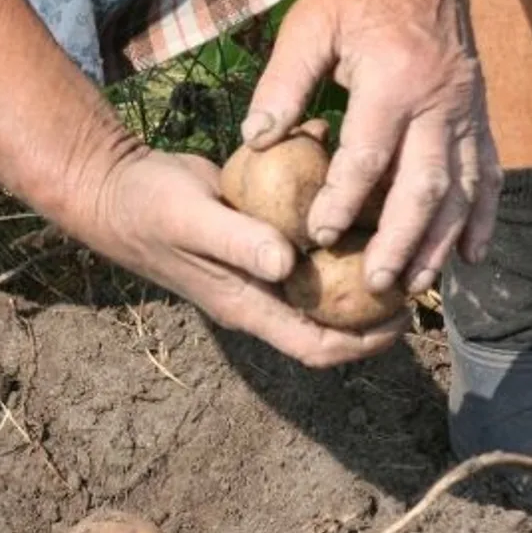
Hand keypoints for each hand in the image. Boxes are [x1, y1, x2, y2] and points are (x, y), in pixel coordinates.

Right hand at [61, 141, 404, 368]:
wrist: (115, 185)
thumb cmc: (149, 210)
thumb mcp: (193, 222)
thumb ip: (239, 241)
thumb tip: (288, 263)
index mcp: (247, 304)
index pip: (315, 346)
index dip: (363, 345)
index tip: (403, 319)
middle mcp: (260, 292)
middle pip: (330, 320)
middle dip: (375, 308)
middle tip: (417, 274)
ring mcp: (260, 265)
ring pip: (322, 281)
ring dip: (360, 265)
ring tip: (400, 236)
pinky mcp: (260, 233)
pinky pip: (305, 241)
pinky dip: (333, 224)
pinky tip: (358, 191)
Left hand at [243, 0, 501, 296]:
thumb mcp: (309, 25)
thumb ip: (283, 84)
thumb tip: (257, 141)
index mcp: (393, 80)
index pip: (368, 155)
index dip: (342, 200)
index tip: (318, 235)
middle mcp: (439, 101)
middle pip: (423, 185)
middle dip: (400, 240)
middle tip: (375, 282)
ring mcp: (467, 110)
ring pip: (463, 189)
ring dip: (442, 242)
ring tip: (416, 285)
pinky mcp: (480, 115)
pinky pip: (490, 173)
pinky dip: (484, 217)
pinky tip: (472, 257)